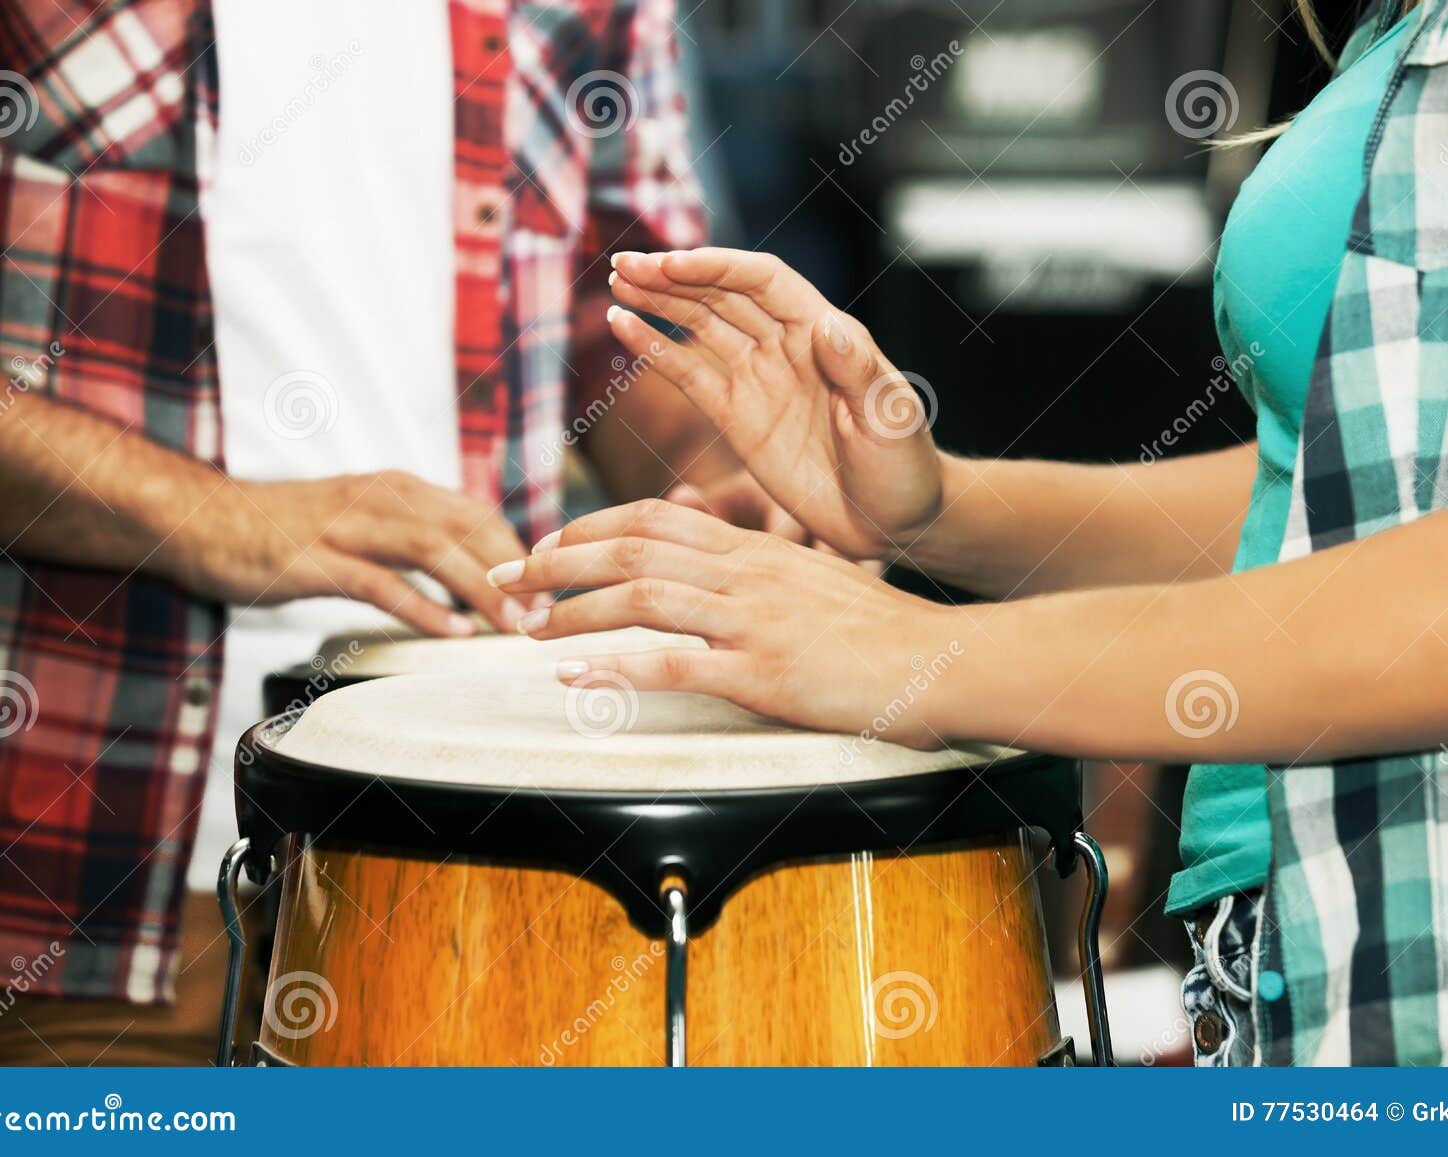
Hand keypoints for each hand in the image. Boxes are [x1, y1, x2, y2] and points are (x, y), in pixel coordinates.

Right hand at [168, 471, 549, 635]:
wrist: (201, 519)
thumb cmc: (284, 528)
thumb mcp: (359, 518)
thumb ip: (410, 532)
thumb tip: (467, 563)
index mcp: (396, 488)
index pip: (476, 513)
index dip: (517, 550)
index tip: (546, 588)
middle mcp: (379, 498)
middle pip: (467, 527)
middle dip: (513, 572)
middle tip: (545, 614)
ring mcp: (347, 527)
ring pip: (433, 551)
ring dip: (481, 590)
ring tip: (512, 625)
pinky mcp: (315, 560)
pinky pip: (380, 584)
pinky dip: (423, 608)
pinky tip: (452, 633)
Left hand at [493, 499, 962, 746]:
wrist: (940, 660)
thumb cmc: (878, 629)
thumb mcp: (811, 580)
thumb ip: (756, 572)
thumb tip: (706, 574)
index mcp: (754, 548)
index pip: (653, 519)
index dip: (588, 527)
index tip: (546, 545)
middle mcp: (744, 573)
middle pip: (631, 546)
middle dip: (556, 560)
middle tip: (507, 579)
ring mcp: (752, 620)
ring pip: (641, 596)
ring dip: (573, 611)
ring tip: (527, 627)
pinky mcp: (762, 671)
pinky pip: (673, 664)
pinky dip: (614, 667)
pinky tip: (575, 675)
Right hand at [606, 247, 943, 559]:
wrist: (893, 521)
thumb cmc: (905, 466)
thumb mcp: (892, 418)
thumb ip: (859, 373)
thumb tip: (827, 326)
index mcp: (824, 332)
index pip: (762, 281)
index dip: (717, 267)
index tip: (673, 264)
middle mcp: (786, 345)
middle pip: (722, 294)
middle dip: (673, 276)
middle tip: (624, 263)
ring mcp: (758, 379)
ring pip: (700, 325)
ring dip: (658, 301)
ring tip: (617, 282)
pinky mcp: (737, 417)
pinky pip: (690, 374)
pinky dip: (656, 350)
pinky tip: (624, 328)